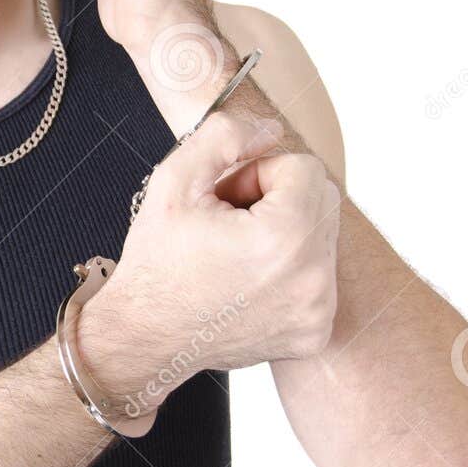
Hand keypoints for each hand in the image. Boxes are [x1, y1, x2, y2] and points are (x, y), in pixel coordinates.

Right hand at [76, 107, 340, 419]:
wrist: (144, 337)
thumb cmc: (156, 263)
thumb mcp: (174, 181)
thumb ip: (225, 136)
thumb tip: (272, 129)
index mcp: (284, 239)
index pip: (305, 168)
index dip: (258, 175)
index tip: (225, 203)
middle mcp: (312, 279)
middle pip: (323, 200)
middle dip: (278, 200)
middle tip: (230, 225)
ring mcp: (317, 311)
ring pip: (323, 237)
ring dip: (286, 234)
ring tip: (237, 255)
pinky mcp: (315, 332)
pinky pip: (321, 276)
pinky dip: (291, 270)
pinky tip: (249, 284)